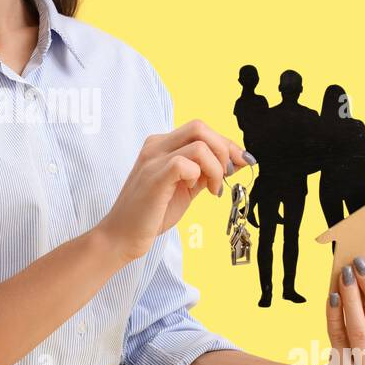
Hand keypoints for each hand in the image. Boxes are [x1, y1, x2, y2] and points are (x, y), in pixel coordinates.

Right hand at [95, 119, 250, 263]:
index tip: (241, 161)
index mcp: (162, 145)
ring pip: (199, 144)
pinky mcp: (154, 176)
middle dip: (224, 150)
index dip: (226, 143)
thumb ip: (206, 172)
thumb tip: (236, 161)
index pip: (200, 130)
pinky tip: (196, 190)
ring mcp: (153, 159)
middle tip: (228, 175)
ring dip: (215, 167)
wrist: (123, 236)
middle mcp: (156, 146)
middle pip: (200, 128)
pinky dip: (199, 176)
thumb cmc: (152, 214)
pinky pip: (186, 163)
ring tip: (212, 189)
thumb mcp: (186, 187)